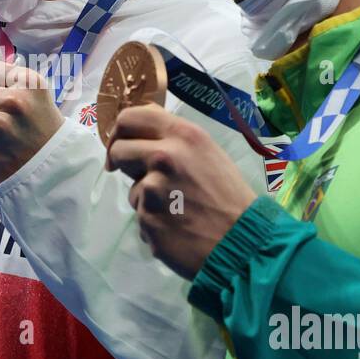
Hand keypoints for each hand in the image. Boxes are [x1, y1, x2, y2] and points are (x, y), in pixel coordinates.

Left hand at [105, 103, 257, 278]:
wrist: (241, 241)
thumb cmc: (229, 196)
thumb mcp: (208, 152)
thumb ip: (175, 139)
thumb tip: (141, 133)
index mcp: (182, 135)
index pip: (131, 117)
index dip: (119, 131)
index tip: (120, 145)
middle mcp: (163, 156)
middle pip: (119, 150)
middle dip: (123, 163)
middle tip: (140, 176)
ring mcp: (152, 188)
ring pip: (133, 189)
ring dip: (147, 199)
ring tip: (178, 209)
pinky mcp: (146, 218)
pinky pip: (142, 216)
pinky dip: (155, 222)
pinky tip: (177, 228)